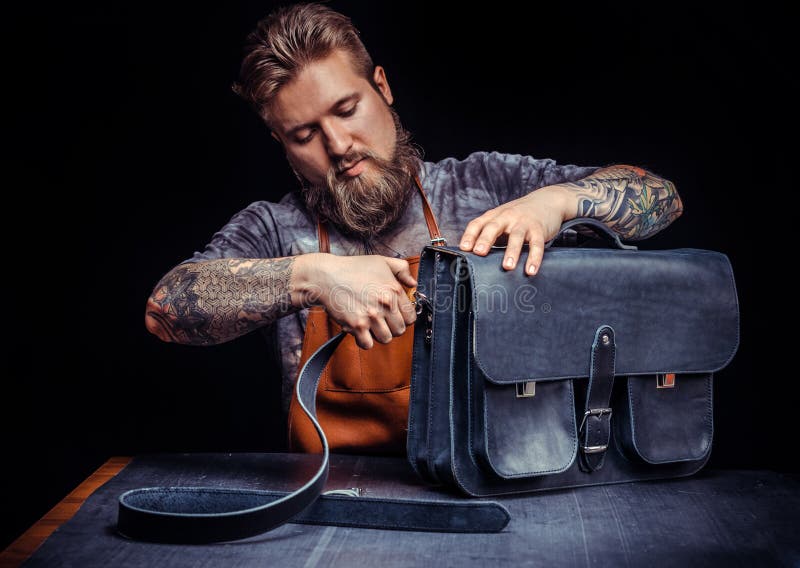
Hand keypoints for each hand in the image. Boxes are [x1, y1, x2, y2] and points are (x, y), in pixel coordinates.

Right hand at [295, 254, 417, 348]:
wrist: (326, 276)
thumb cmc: (353, 268)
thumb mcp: (382, 261)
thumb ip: (402, 270)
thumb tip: (413, 284)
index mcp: (394, 290)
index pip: (411, 317)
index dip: (404, 318)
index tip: (395, 315)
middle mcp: (385, 304)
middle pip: (400, 330)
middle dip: (392, 327)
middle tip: (381, 320)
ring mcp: (371, 316)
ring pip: (386, 339)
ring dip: (378, 334)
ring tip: (371, 324)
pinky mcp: (356, 325)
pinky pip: (368, 344)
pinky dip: (364, 340)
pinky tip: (360, 330)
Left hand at [458, 186, 574, 274]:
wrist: (547, 200)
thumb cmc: (519, 215)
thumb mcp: (501, 219)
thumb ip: (488, 234)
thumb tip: (471, 256)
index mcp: (494, 216)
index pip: (477, 224)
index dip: (469, 235)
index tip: (464, 249)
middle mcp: (507, 217)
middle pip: (494, 227)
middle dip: (485, 240)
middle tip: (479, 253)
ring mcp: (523, 223)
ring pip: (516, 236)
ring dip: (511, 252)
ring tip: (507, 267)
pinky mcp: (539, 229)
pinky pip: (536, 244)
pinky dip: (534, 258)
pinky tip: (531, 271)